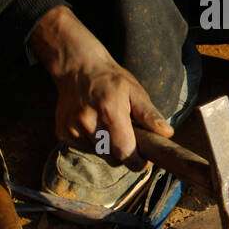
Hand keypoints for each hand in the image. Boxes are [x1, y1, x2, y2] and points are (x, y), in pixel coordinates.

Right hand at [28, 6, 172, 167]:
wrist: (77, 67)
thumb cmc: (111, 79)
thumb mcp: (135, 91)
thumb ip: (149, 115)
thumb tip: (166, 133)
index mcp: (110, 112)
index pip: (125, 152)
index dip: (137, 161)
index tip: (144, 159)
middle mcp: (87, 123)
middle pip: (113, 158)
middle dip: (124, 153)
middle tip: (127, 135)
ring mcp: (72, 129)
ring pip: (99, 155)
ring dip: (108, 147)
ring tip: (108, 126)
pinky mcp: (62, 133)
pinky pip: (85, 150)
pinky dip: (93, 143)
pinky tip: (94, 125)